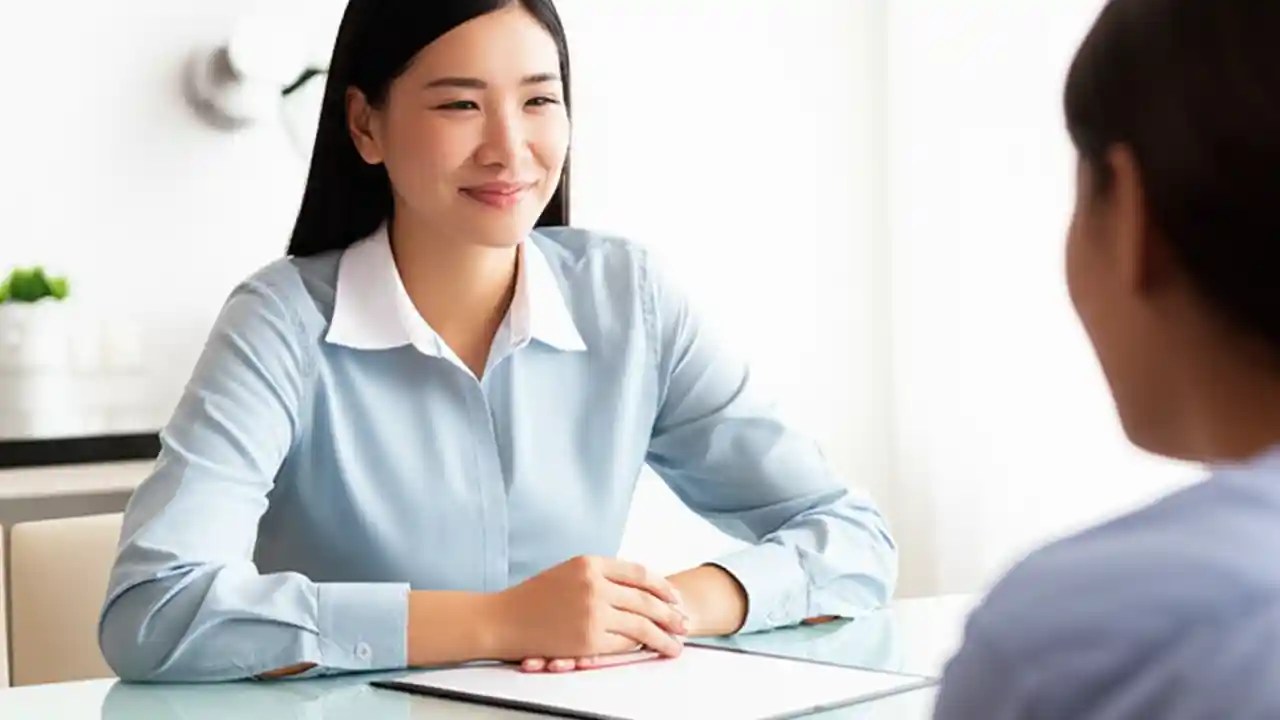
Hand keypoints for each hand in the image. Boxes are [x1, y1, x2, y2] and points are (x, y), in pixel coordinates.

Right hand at [491, 556, 689, 662]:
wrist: (502, 619)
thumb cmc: (532, 598)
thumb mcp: (568, 572)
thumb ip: (598, 576)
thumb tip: (633, 588)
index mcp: (590, 563)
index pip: (638, 572)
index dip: (661, 586)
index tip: (674, 596)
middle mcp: (595, 584)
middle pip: (645, 599)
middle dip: (669, 613)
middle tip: (684, 622)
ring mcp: (593, 612)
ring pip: (641, 624)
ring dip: (663, 636)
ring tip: (677, 643)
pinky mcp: (588, 639)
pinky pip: (624, 644)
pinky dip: (640, 648)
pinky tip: (651, 650)